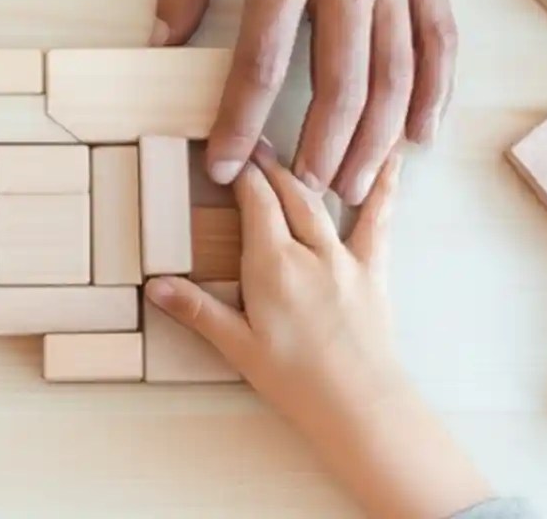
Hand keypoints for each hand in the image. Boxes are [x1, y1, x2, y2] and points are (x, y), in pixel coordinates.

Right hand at [146, 150, 491, 518]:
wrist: (361, 405)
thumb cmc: (297, 382)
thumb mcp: (237, 347)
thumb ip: (197, 310)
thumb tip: (155, 285)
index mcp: (273, 265)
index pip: (254, 201)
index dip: (240, 171)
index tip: (227, 149)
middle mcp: (310, 251)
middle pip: (286, 192)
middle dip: (267, 163)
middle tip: (253, 141)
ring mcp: (345, 257)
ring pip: (321, 199)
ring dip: (305, 168)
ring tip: (294, 142)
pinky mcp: (372, 270)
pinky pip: (378, 219)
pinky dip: (384, 184)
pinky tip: (391, 156)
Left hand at [153, 0, 456, 205]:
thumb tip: (161, 38)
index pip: (259, 67)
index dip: (238, 125)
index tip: (224, 167)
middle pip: (338, 87)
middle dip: (317, 152)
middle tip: (302, 195)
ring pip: (394, 75)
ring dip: (374, 140)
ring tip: (354, 185)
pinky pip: (439, 36)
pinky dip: (435, 90)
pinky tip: (422, 132)